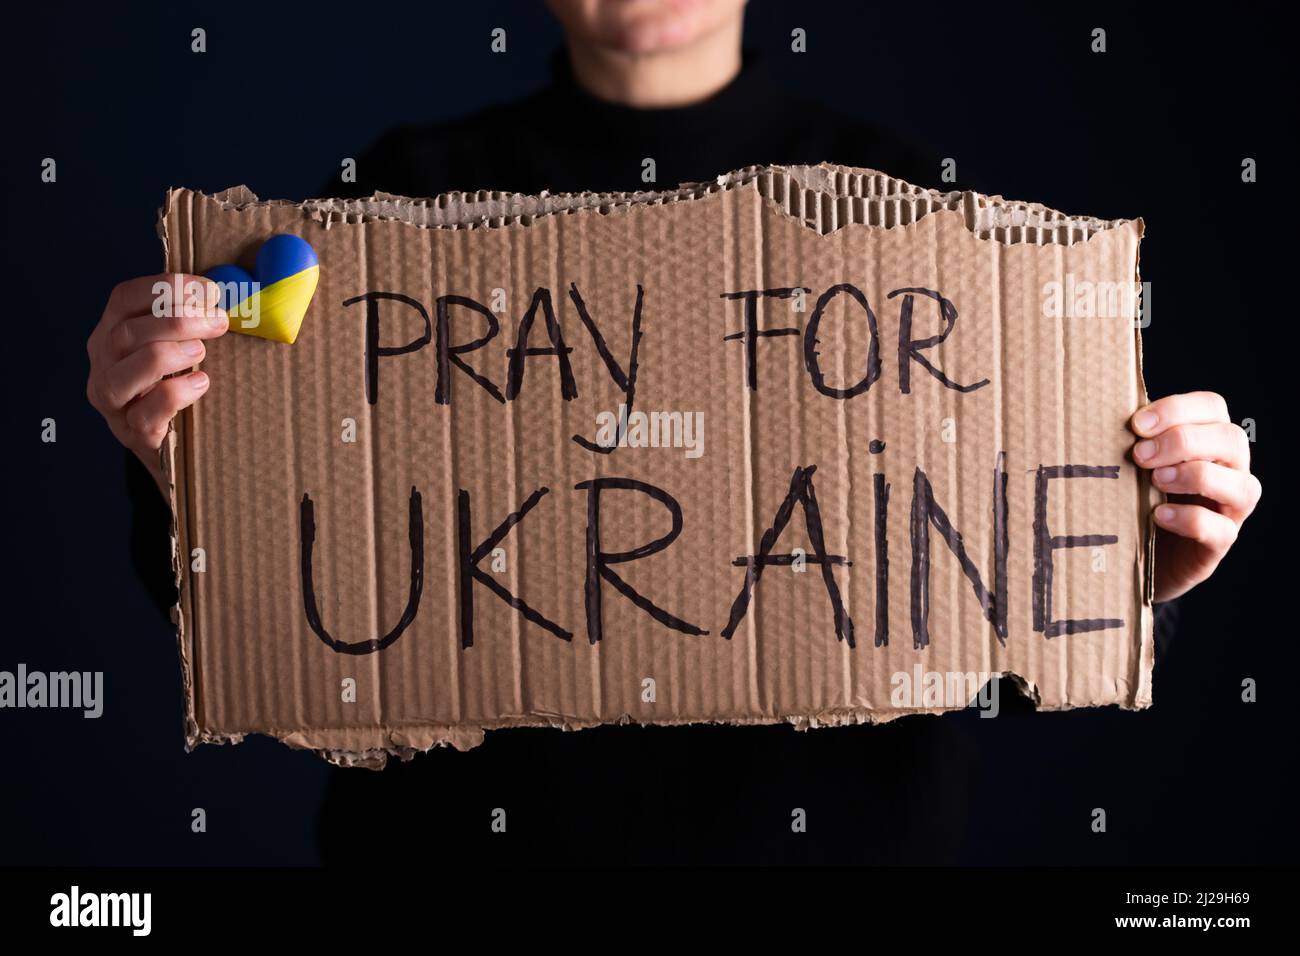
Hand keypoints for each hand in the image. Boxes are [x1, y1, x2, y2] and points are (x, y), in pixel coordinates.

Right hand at [87, 274, 227, 494]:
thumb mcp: (176, 349)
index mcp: (112, 334)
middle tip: (219, 322)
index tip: (210, 291)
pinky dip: (176, 393)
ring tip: (201, 353)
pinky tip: (200, 383)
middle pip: (127, 332)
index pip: (124, 298)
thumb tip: (229, 294)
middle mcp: (103, 364)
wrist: (172, 451)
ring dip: (170, 354)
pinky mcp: (132, 434)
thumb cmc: (179, 388)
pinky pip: (147, 413)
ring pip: (126, 371)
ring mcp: (113, 402)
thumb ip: (190, 322)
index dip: (167, 287)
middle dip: (178, 321)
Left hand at [1130, 391, 1260, 601]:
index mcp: (1209, 440)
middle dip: (1183, 441)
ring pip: (1242, 485)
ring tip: (1154, 481)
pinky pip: (1221, 529)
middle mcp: (1230, 470)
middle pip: (1232, 439)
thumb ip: (1133, 440)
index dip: (1178, 409)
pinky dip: (1190, 519)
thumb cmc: (1132, 495)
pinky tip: (1159, 515)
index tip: (1137, 425)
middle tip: (1140, 455)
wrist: (1130, 553)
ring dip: (1195, 476)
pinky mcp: (1220, 543)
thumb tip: (1100, 417)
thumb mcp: (1132, 463)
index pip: (1212, 407)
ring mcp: (1231, 508)